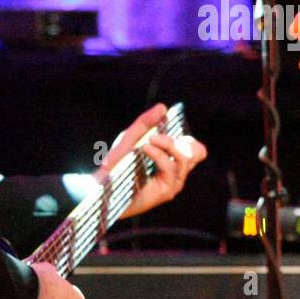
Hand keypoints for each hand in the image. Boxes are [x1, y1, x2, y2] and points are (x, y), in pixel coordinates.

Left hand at [95, 103, 207, 219]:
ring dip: (168, 144)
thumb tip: (163, 107)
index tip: (167, 131)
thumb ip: (146, 122)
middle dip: (177, 139)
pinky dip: (159, 154)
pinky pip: (171, 167)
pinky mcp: (167, 191)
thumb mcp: (131, 137)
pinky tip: (145, 148)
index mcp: (172, 159)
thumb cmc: (117, 163)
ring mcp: (173, 182)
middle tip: (156, 136)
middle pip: (197, 151)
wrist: (102, 185)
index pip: (196, 148)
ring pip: (186, 157)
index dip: (187, 138)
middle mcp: (176, 172)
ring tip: (149, 141)